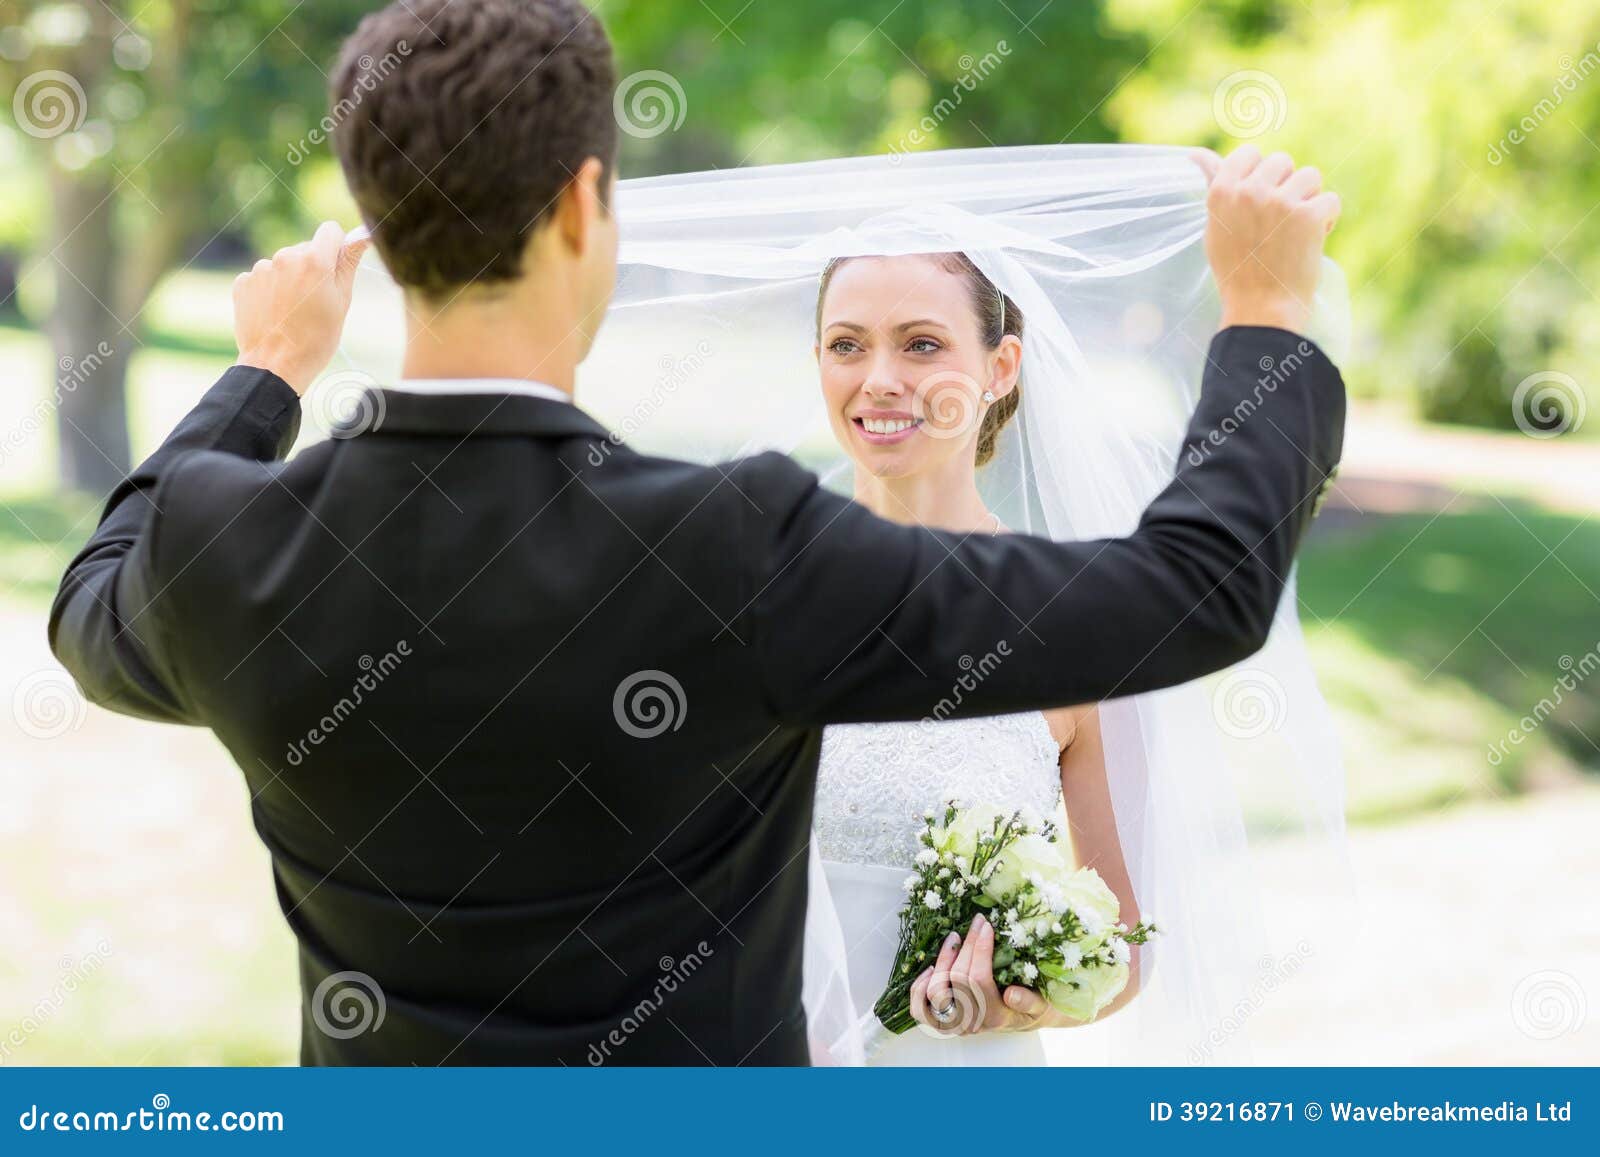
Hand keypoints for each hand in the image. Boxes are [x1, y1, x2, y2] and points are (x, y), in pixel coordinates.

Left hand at [233, 221, 370, 394]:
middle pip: (305, 249)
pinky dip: (269, 291)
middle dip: (312, 267)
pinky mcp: (243, 282)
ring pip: (283, 264)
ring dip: (289, 280)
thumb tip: (362, 236)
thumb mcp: (342, 301)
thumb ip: (349, 263)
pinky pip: (262, 277)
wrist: (276, 366)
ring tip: (293, 311)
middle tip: (315, 301)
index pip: (330, 230)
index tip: (335, 269)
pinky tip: (274, 313)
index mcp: (315, 260)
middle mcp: (286, 257)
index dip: (335, 248)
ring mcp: (261, 269)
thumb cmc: (317, 339)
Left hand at [908, 914, 1063, 1034]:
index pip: (979, 979)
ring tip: (954, 938)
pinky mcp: (940, 1022)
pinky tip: (931, 967)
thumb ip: (1030, 1002)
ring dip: (942, 960)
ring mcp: (953, 1023)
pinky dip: (919, 987)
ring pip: (936, 991)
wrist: (1023, 1020)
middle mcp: (972, 1023)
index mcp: (996, 1017)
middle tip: (976, 923)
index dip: (980, 949)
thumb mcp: (1041, 1006)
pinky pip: (919, 1009)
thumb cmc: (1033, 1008)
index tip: (986, 926)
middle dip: (967, 945)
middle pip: (958, 978)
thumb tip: (1011, 994)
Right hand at [1190, 145, 1339, 334]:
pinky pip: (1330, 200)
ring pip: (1311, 176)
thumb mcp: (1215, 226)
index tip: (1259, 201)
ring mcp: (1280, 202)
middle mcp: (1249, 191)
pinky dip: (1326, 221)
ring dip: (1309, 200)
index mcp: (1222, 191)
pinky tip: (1311, 241)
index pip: (1248, 153)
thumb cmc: (1236, 270)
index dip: (1260, 175)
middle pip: (1282, 161)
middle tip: (1278, 222)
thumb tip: (1197, 153)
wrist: (1260, 309)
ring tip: (1296, 230)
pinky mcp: (1309, 215)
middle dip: (1286, 186)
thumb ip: (1215, 186)